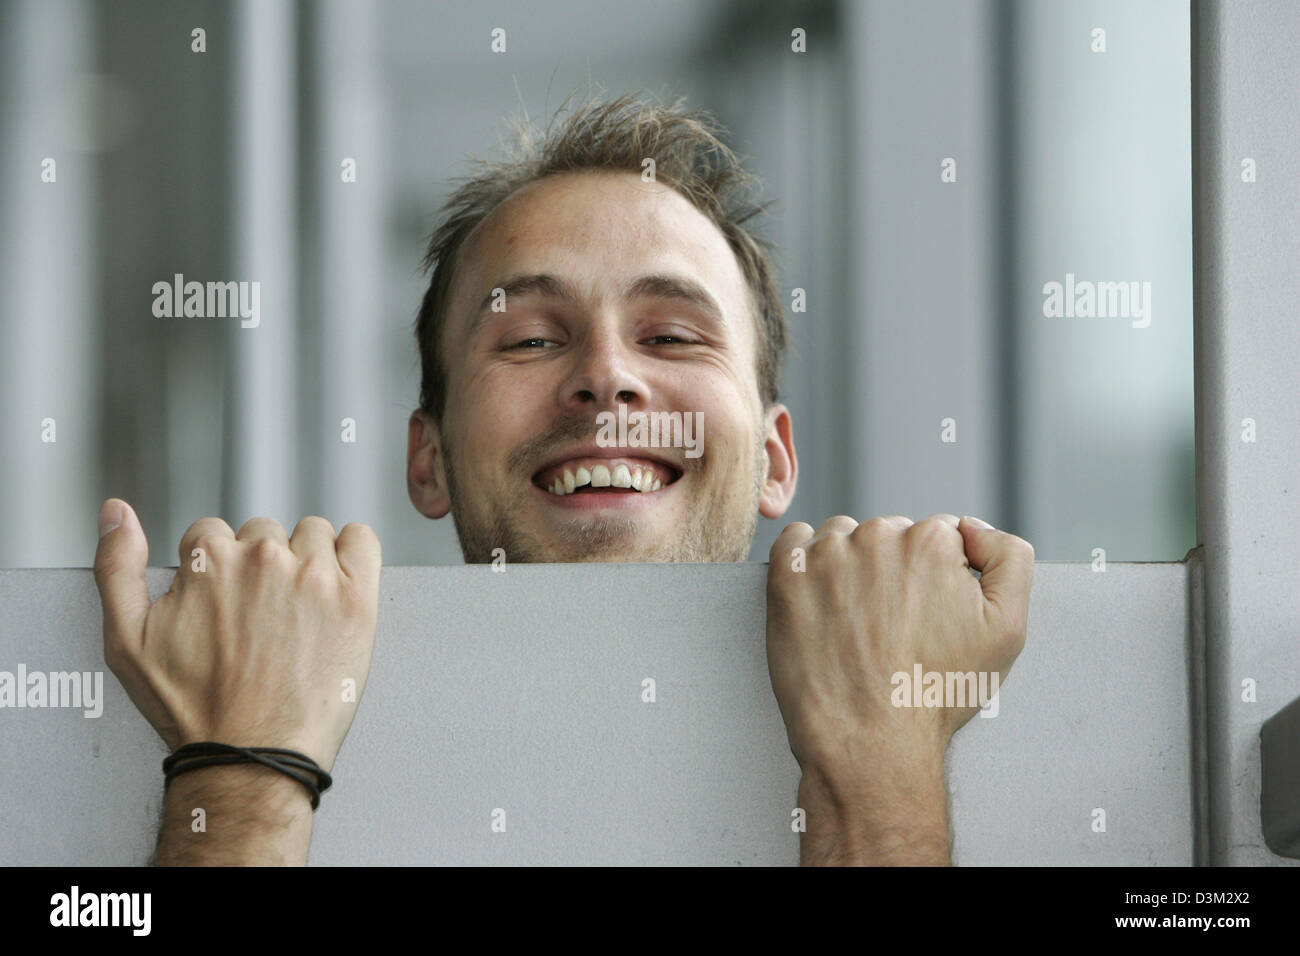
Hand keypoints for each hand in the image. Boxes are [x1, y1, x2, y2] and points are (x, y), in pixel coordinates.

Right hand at [92, 499, 381, 773]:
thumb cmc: (195, 709)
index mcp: (210, 561)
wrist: (252, 755)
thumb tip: (116, 514)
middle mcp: (263, 559)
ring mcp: (315, 576)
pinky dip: (354, 553)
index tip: (225, 605)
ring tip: (298, 612)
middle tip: (260, 618)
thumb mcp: (127, 641)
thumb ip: (116, 567)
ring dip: (306, 561)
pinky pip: (361, 540)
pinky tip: (339, 586)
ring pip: (313, 535)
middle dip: (260, 566)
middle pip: (264, 533)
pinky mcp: (357, 597)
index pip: (213, 532)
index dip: (216, 570)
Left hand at [765, 514, 1033, 861]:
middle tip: (890, 626)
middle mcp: (878, 536)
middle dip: (892, 571)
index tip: (924, 613)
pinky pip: (795, 542)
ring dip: (847, 564)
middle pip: (889, 535)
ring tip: (853, 621)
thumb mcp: (1007, 629)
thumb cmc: (935, 692)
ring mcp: (827, 553)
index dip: (936, 576)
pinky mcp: (787, 572)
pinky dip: (803, 562)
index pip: (938, 535)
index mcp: (931, 541)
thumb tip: (974, 528)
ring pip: (842, 538)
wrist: (869, 739)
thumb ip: (1010, 559)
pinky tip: (817, 600)